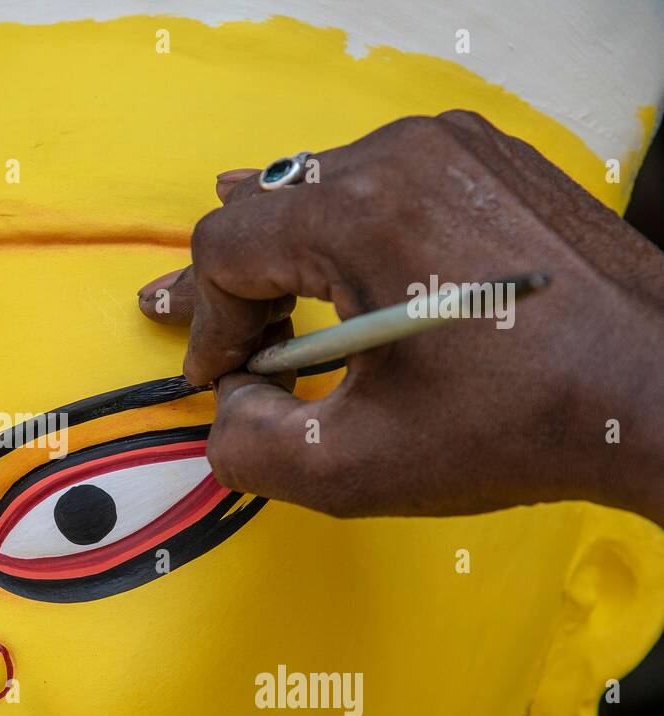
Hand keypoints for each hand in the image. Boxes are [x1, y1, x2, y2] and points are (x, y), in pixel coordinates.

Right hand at [138, 111, 663, 522]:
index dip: (203, 319)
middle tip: (198, 323)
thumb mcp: (353, 467)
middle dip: (233, 282)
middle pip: (269, 206)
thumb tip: (230, 401)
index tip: (219, 376)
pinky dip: (350, 228)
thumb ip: (248, 445)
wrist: (658, 392)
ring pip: (324, 185)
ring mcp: (455, 148)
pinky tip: (339, 255)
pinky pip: (387, 181)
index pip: (226, 246)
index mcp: (363, 214)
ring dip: (285, 248)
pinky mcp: (491, 160)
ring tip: (257, 285)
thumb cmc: (522, 425)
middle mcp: (405, 157)